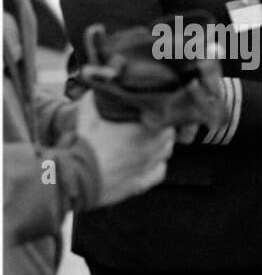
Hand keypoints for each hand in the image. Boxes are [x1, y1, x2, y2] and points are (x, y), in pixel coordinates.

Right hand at [75, 91, 174, 206]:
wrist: (78, 178)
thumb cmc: (84, 146)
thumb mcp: (87, 117)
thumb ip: (94, 100)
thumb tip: (96, 90)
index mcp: (143, 130)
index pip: (166, 120)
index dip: (161, 115)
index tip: (152, 113)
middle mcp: (151, 149)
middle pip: (169, 136)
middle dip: (162, 129)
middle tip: (150, 126)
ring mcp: (147, 167)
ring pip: (166, 154)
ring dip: (161, 146)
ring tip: (150, 142)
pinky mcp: (141, 184)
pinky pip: (159, 173)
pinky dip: (157, 166)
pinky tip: (149, 162)